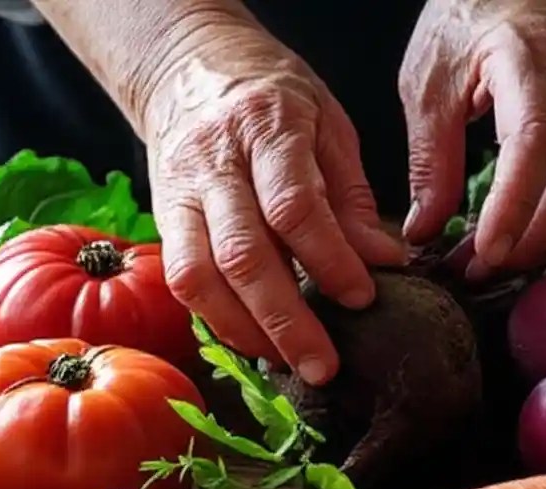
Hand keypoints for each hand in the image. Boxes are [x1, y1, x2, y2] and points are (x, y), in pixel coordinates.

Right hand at [139, 17, 406, 384]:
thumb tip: (383, 262)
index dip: (329, 260)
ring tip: (285, 363)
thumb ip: (350, 195)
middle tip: (324, 365)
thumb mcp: (327, 124)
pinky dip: (217, 318)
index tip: (363, 298)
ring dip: (244, 331)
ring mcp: (178, 194)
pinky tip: (252, 340)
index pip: (293, 206)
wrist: (187, 67)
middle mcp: (213, 163)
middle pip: (242, 254)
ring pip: (199, 276)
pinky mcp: (161, 220)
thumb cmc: (270, 95)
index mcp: (264, 127)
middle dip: (286, 319)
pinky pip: (181, 280)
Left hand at [399, 0, 545, 280]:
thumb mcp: (427, 83)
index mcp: (529, 63)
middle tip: (476, 270)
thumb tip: (424, 232)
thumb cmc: (466, 23)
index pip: (536, 142)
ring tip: (488, 262)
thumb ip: (429, 159)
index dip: (516, 204)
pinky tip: (516, 238)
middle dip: (532, 239)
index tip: (487, 250)